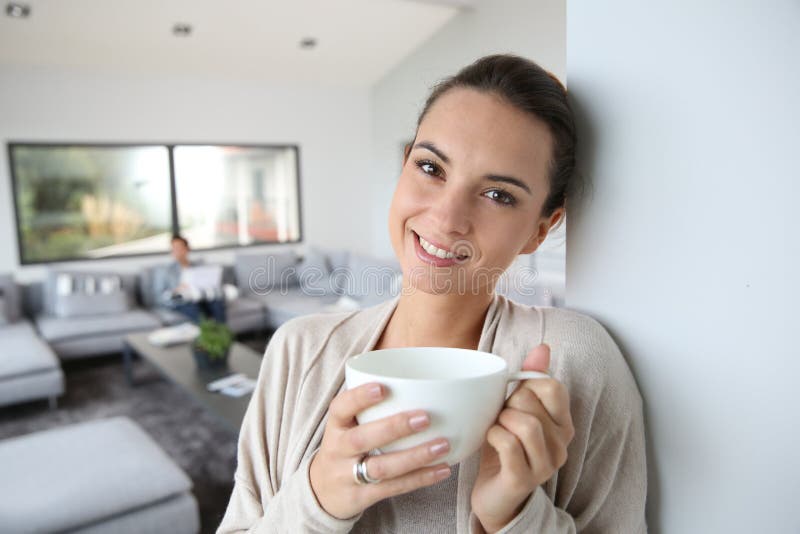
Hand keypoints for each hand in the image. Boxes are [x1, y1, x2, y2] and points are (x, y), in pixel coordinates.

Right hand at [309, 383, 452, 518]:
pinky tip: (442, 469)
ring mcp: (348, 476)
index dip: (358, 398)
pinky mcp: (362, 497)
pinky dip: (420, 478)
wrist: (323, 491)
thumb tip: (419, 383)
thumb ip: (372, 407)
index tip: (382, 387)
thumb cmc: (346, 446)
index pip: (340, 408)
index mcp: (336, 426)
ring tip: (442, 445)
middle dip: (394, 427)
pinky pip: (394, 488)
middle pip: (361, 439)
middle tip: (425, 417)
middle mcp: (338, 450)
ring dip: (415, 456)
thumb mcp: (348, 425)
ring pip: (381, 467)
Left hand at [471, 344, 574, 532]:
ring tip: (497, 427)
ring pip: (525, 423)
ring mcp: (545, 464)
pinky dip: (493, 436)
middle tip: (501, 416)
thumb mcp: (517, 408)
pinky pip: (508, 444)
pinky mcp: (524, 479)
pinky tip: (490, 440)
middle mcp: (562, 444)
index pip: (552, 386)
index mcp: (563, 423)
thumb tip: (543, 347)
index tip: (514, 398)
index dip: (526, 385)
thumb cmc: (505, 446)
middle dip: (508, 402)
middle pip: (532, 401)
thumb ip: (531, 378)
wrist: (495, 494)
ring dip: (501, 420)